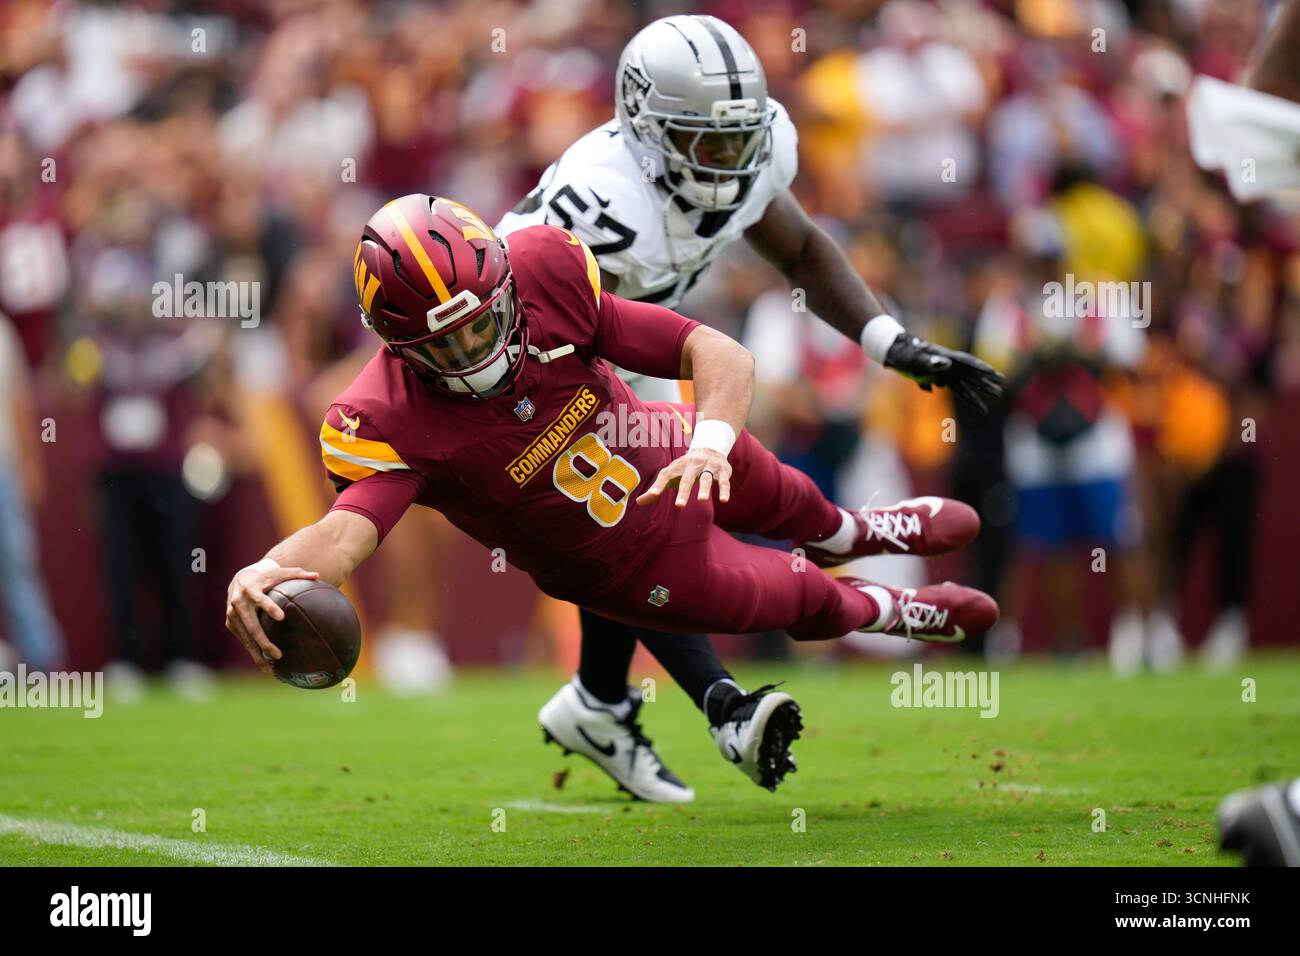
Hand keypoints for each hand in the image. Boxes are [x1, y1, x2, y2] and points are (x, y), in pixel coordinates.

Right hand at [224, 564, 318, 671]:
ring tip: (271, 669)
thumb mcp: (279, 573)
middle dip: (264, 642)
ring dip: (257, 654)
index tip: (281, 617)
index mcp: (251, 590)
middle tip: (278, 655)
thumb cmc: (265, 577)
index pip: (260, 599)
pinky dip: (252, 652)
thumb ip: (298, 574)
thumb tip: (318, 575)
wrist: (239, 579)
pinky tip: (263, 664)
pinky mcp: (230, 624)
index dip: (270, 607)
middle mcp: (239, 604)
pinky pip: (243, 640)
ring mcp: (232, 615)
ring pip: (246, 638)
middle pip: (252, 626)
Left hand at [635, 448, 731, 507]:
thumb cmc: (685, 467)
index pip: (666, 474)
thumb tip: (638, 502)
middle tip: (679, 505)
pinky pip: (724, 481)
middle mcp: (692, 465)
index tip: (653, 495)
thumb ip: (656, 490)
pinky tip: (724, 500)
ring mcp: (708, 467)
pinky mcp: (722, 471)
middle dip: (683, 492)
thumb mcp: (671, 475)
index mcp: (678, 466)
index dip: (658, 484)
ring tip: (702, 500)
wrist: (710, 447)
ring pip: (706, 478)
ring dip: (704, 489)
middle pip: (687, 479)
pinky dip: (724, 490)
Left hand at [884, 333, 1003, 412]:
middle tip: (1002, 386)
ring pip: (966, 384)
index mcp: (947, 358)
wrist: (895, 353)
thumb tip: (947, 364)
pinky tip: (976, 405)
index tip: (996, 375)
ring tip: (992, 400)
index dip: (983, 369)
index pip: (969, 363)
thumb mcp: (915, 359)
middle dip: (987, 380)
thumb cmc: (905, 354)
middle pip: (972, 374)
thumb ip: (930, 362)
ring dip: (979, 392)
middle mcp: (950, 365)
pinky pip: (957, 390)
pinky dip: (967, 397)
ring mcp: (946, 372)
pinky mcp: (939, 379)